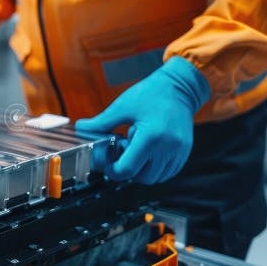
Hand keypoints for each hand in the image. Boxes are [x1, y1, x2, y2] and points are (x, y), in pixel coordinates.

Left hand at [75, 57, 209, 183]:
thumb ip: (101, 123)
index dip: (113, 171)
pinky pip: (168, 172)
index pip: (128, 169)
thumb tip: (81, 128)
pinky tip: (148, 152)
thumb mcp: (122, 107)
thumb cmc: (151, 93)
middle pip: (143, 178)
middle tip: (124, 153)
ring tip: (138, 150)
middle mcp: (168, 147)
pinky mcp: (184, 152)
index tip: (108, 165)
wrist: (179, 87)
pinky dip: (156, 168)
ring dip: (143, 171)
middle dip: (129, 171)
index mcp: (150, 137)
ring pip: (156, 178)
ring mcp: (179, 151)